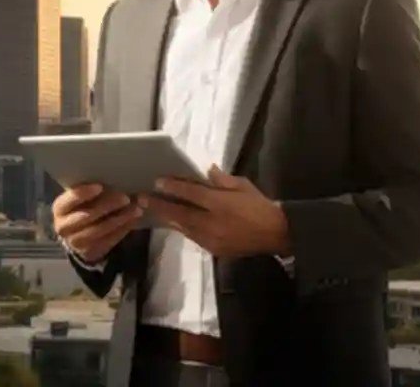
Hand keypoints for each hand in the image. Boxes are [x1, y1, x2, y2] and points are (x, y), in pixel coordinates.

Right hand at [52, 183, 142, 264]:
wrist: (76, 235)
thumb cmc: (82, 208)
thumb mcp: (81, 199)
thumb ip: (94, 191)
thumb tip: (118, 180)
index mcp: (60, 208)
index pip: (70, 200)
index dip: (84, 193)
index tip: (100, 186)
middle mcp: (64, 226)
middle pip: (87, 215)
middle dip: (107, 206)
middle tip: (126, 197)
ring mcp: (76, 242)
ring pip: (100, 230)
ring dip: (120, 219)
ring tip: (136, 209)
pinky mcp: (90, 252)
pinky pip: (108, 240)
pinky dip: (123, 229)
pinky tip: (133, 220)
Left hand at [138, 165, 291, 258]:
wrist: (277, 234)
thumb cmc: (260, 206)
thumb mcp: (243, 186)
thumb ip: (222, 180)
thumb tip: (206, 171)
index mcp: (221, 204)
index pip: (192, 194)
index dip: (173, 187)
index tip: (158, 181)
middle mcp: (213, 222)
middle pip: (181, 213)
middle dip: (160, 206)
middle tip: (142, 198)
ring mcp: (212, 239)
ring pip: (183, 227)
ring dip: (167, 218)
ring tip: (151, 210)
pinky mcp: (214, 249)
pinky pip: (192, 237)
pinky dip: (181, 228)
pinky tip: (172, 223)